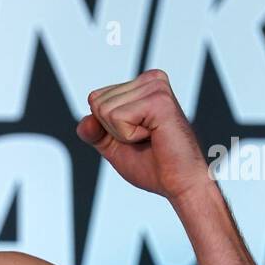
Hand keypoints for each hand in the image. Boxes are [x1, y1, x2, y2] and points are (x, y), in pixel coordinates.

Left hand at [75, 69, 209, 200]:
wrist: (178, 184)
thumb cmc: (152, 165)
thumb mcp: (112, 145)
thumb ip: (93, 131)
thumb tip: (86, 120)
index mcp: (142, 86)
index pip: (95, 99)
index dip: (107, 127)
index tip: (135, 136)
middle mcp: (151, 80)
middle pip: (97, 102)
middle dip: (113, 130)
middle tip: (144, 139)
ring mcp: (156, 87)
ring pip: (105, 110)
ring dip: (122, 134)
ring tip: (150, 138)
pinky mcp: (159, 100)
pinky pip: (117, 117)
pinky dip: (129, 135)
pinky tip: (153, 136)